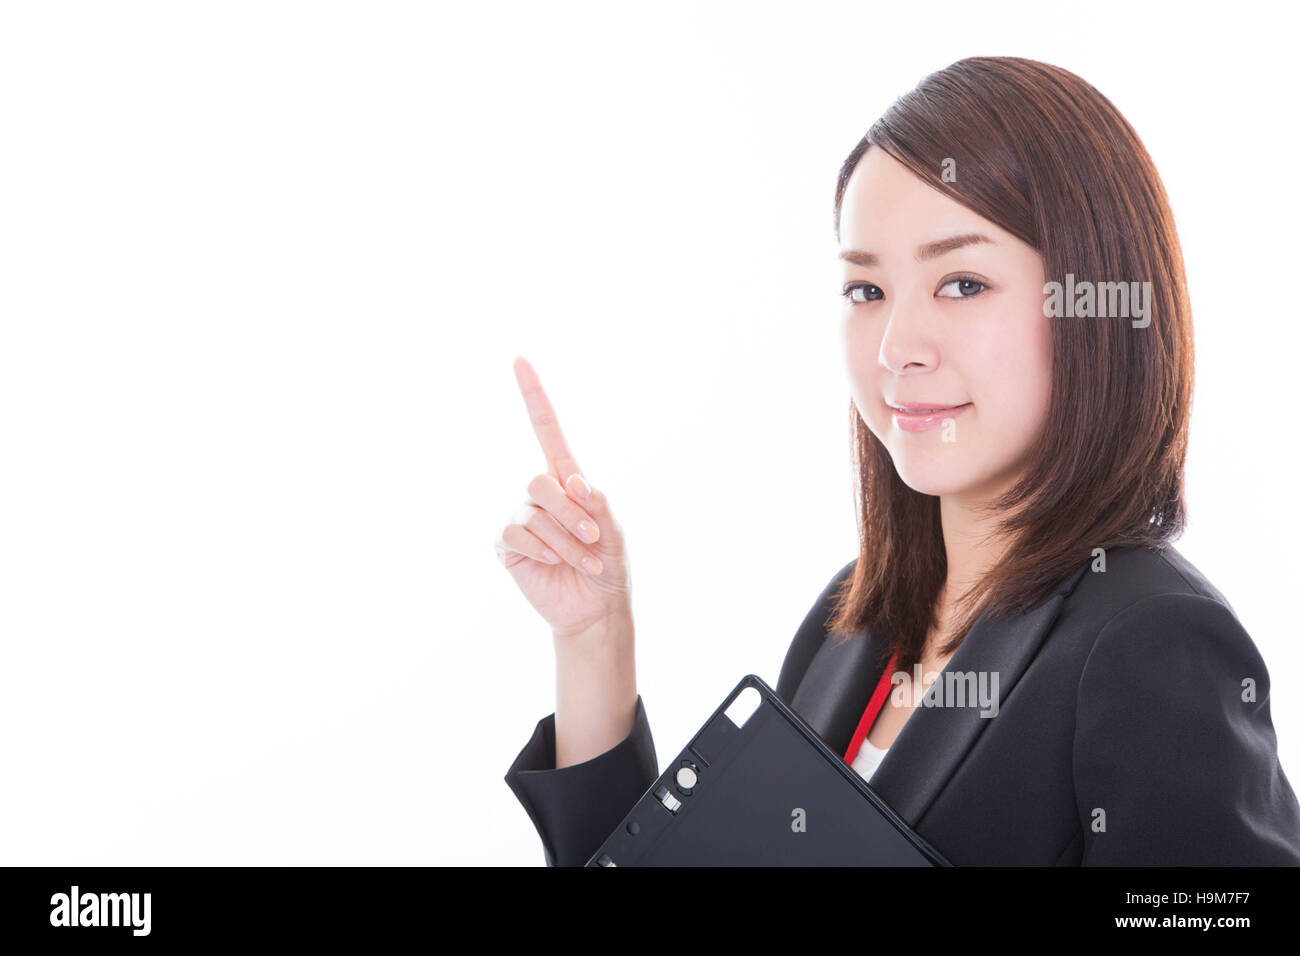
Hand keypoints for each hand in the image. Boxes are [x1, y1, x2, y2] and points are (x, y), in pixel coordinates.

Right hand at [494, 356, 632, 638]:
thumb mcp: (614, 529)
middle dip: (571, 512)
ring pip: (534, 514)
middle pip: (540, 481)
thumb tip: (571, 482)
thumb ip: (596, 502)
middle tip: (592, 538)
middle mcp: (540, 494)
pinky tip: (554, 563)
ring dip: (566, 541)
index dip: (534, 397)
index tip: (519, 360)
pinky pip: (516, 534)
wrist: (596, 608)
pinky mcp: (508, 546)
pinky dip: (541, 549)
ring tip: (584, 561)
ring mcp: (522, 519)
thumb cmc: (609, 564)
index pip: (547, 430)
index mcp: (567, 479)